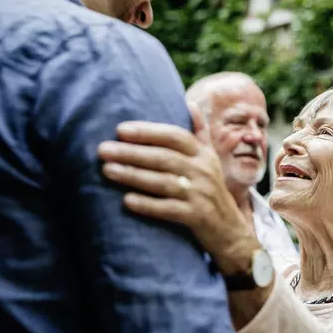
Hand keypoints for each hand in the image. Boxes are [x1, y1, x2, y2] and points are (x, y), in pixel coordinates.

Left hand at [97, 117, 259, 274]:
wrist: (229, 229)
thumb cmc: (212, 189)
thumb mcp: (210, 159)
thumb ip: (199, 132)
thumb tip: (190, 103)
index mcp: (203, 155)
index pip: (175, 136)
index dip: (148, 132)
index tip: (121, 130)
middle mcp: (203, 171)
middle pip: (164, 158)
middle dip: (132, 153)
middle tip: (102, 150)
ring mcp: (201, 194)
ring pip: (163, 182)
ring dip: (133, 176)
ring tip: (107, 170)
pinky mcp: (197, 216)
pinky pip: (169, 209)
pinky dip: (148, 205)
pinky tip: (127, 201)